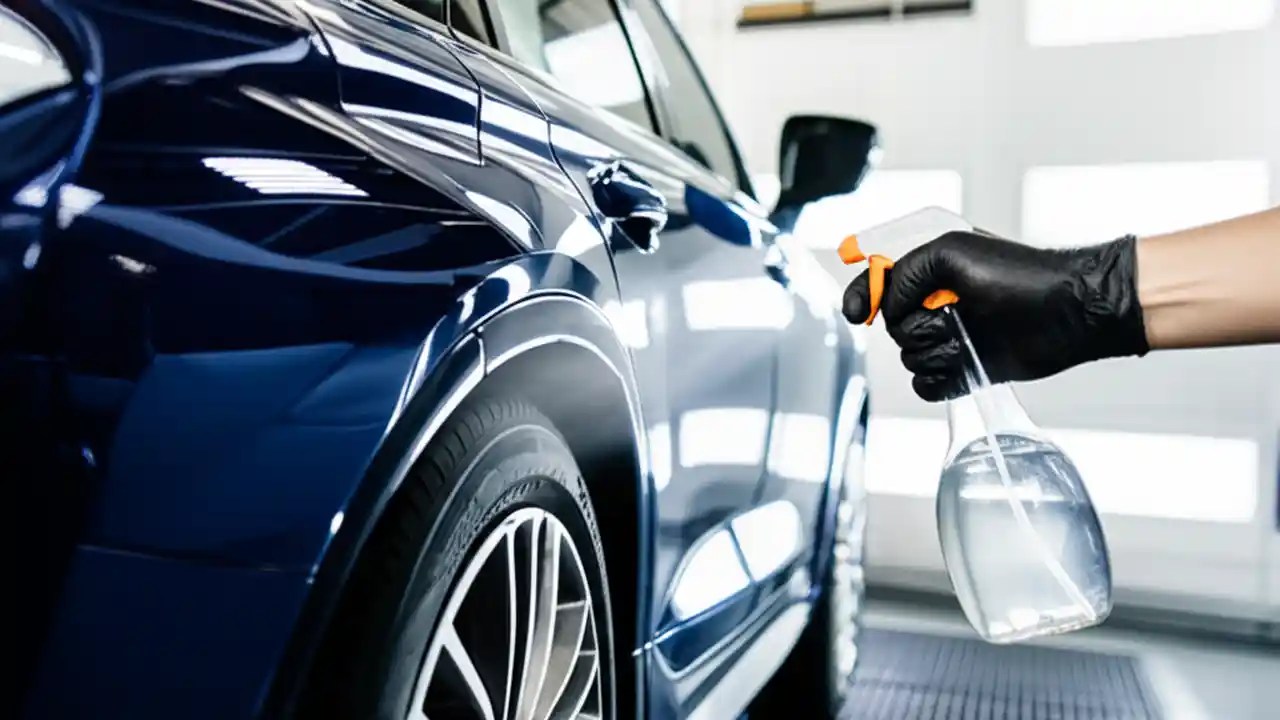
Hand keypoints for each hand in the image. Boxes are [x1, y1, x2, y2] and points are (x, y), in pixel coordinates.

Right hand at [842, 231, 1147, 400]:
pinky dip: (940, 380)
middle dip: (917, 325)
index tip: (858, 314)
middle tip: (952, 312)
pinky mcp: (963, 370)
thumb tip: (889, 308)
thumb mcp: (951, 252)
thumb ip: (905, 272)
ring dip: (937, 352)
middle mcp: (934, 306)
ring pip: (909, 359)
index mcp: (927, 273)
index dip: (861, 298)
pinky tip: (964, 364)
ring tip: (971, 337)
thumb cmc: (1020, 273)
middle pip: (892, 328)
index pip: (876, 285)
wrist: (1069, 310)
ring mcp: (948, 339)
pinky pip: (927, 386)